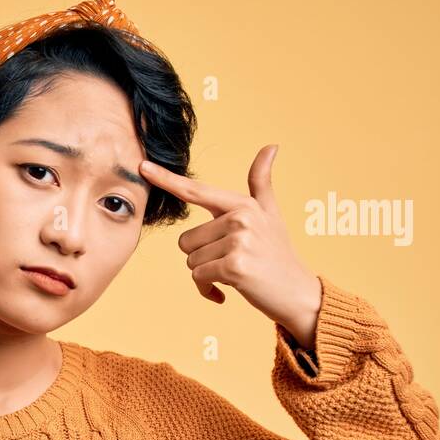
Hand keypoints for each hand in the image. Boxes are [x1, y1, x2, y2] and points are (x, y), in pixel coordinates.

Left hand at [139, 145, 322, 349]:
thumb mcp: (270, 215)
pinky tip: (226, 292)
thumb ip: (262, 183)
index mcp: (243, 204)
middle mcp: (241, 217)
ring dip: (205, 275)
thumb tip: (271, 146)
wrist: (297, 293)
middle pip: (186, 240)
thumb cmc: (278, 255)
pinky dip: (207, 289)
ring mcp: (238, 241)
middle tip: (230, 264)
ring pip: (190, 260)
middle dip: (201, 258)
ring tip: (232, 276)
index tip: (142, 166)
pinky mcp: (235, 265)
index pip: (197, 191)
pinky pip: (198, 277)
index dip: (166, 179)